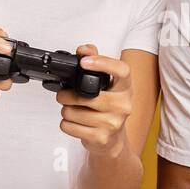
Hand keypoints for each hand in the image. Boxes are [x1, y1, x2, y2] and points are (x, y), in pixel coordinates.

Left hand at [55, 43, 132, 157]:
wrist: (113, 139)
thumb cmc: (108, 108)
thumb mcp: (106, 84)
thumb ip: (94, 61)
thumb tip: (84, 49)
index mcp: (125, 87)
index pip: (121, 70)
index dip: (102, 63)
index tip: (84, 61)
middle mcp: (123, 105)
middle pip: (86, 95)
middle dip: (66, 95)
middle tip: (64, 95)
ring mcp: (113, 123)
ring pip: (73, 112)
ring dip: (66, 111)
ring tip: (73, 110)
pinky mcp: (101, 138)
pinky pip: (70, 127)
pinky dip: (66, 124)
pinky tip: (75, 123)